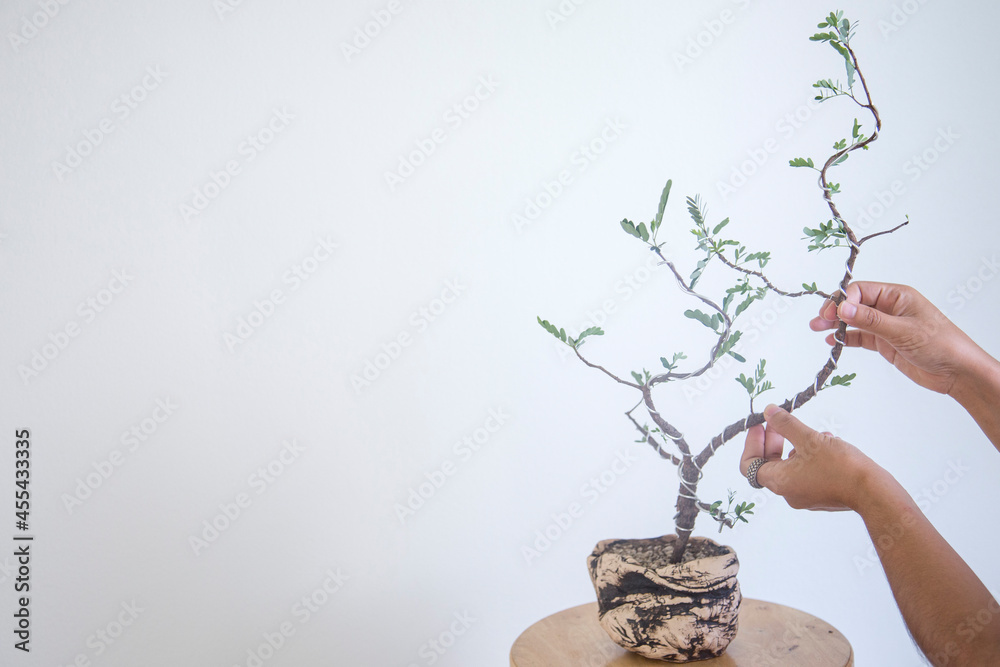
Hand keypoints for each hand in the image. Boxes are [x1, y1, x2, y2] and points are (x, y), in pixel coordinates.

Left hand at [740, 405, 882, 511]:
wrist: (874, 492)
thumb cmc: (840, 467)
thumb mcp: (809, 439)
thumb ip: (786, 424)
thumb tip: (768, 412)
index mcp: (780, 482)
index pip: (749, 465)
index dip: (752, 442)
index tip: (759, 424)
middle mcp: (789, 493)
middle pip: (770, 464)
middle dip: (774, 439)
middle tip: (779, 422)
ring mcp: (806, 495)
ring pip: (792, 465)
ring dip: (798, 445)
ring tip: (814, 432)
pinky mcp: (822, 494)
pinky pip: (808, 472)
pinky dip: (812, 455)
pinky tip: (828, 442)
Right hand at [809, 281, 986, 395]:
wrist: (958, 372)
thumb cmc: (939, 345)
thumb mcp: (902, 331)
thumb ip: (870, 320)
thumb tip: (842, 308)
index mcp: (897, 296)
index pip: (861, 291)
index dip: (844, 300)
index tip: (832, 314)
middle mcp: (890, 308)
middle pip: (855, 303)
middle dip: (835, 310)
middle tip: (818, 321)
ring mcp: (886, 326)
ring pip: (854, 320)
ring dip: (836, 324)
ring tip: (816, 329)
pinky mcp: (885, 343)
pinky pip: (860, 337)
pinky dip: (845, 338)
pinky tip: (832, 342)